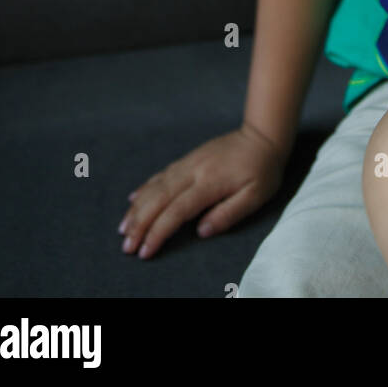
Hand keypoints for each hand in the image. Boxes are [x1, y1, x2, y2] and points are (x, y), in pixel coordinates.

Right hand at [118, 124, 287, 259]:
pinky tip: (134, 198)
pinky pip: (162, 174)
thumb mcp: (255, 196)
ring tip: (123, 228)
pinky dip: (145, 187)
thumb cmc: (262, 170)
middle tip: (126, 245)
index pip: (177, 211)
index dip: (158, 232)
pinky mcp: (189, 158)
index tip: (145, 250)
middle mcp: (194, 171)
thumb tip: (201, 232)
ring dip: (138, 207)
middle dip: (140, 223)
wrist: (263, 135)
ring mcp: (189, 162)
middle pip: (159, 199)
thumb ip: (228, 213)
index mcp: (210, 183)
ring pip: (156, 186)